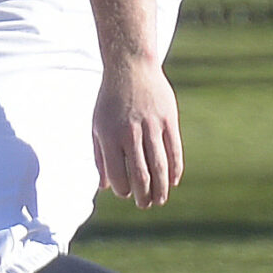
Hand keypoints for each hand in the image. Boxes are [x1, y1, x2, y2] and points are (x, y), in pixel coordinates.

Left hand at [93, 55, 181, 208]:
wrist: (130, 67)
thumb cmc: (110, 101)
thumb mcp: (97, 126)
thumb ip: (100, 156)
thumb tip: (104, 186)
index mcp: (109, 135)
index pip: (117, 174)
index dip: (122, 189)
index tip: (126, 195)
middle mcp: (130, 133)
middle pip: (140, 174)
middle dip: (143, 195)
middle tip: (145, 206)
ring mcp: (151, 126)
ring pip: (160, 166)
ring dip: (161, 188)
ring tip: (160, 201)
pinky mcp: (168, 120)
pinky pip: (174, 151)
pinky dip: (175, 169)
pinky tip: (173, 181)